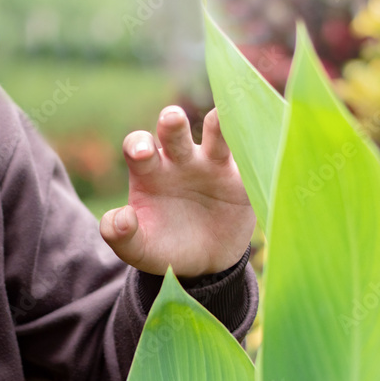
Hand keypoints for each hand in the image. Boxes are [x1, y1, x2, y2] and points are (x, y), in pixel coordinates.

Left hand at [99, 106, 254, 277]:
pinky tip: (259, 134)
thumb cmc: (165, 247)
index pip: (138, 147)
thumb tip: (121, 218)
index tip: (141, 153)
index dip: (138, 145)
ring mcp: (211, 163)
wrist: (205, 265)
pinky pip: (248, 155)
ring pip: (214, 133)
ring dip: (216, 123)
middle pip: (173, 131)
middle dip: (172, 123)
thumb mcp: (139, 250)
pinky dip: (252, 143)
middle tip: (172, 120)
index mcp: (149, 171)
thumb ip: (120, 236)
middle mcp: (179, 159)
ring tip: (220, 115)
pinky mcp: (240, 176)